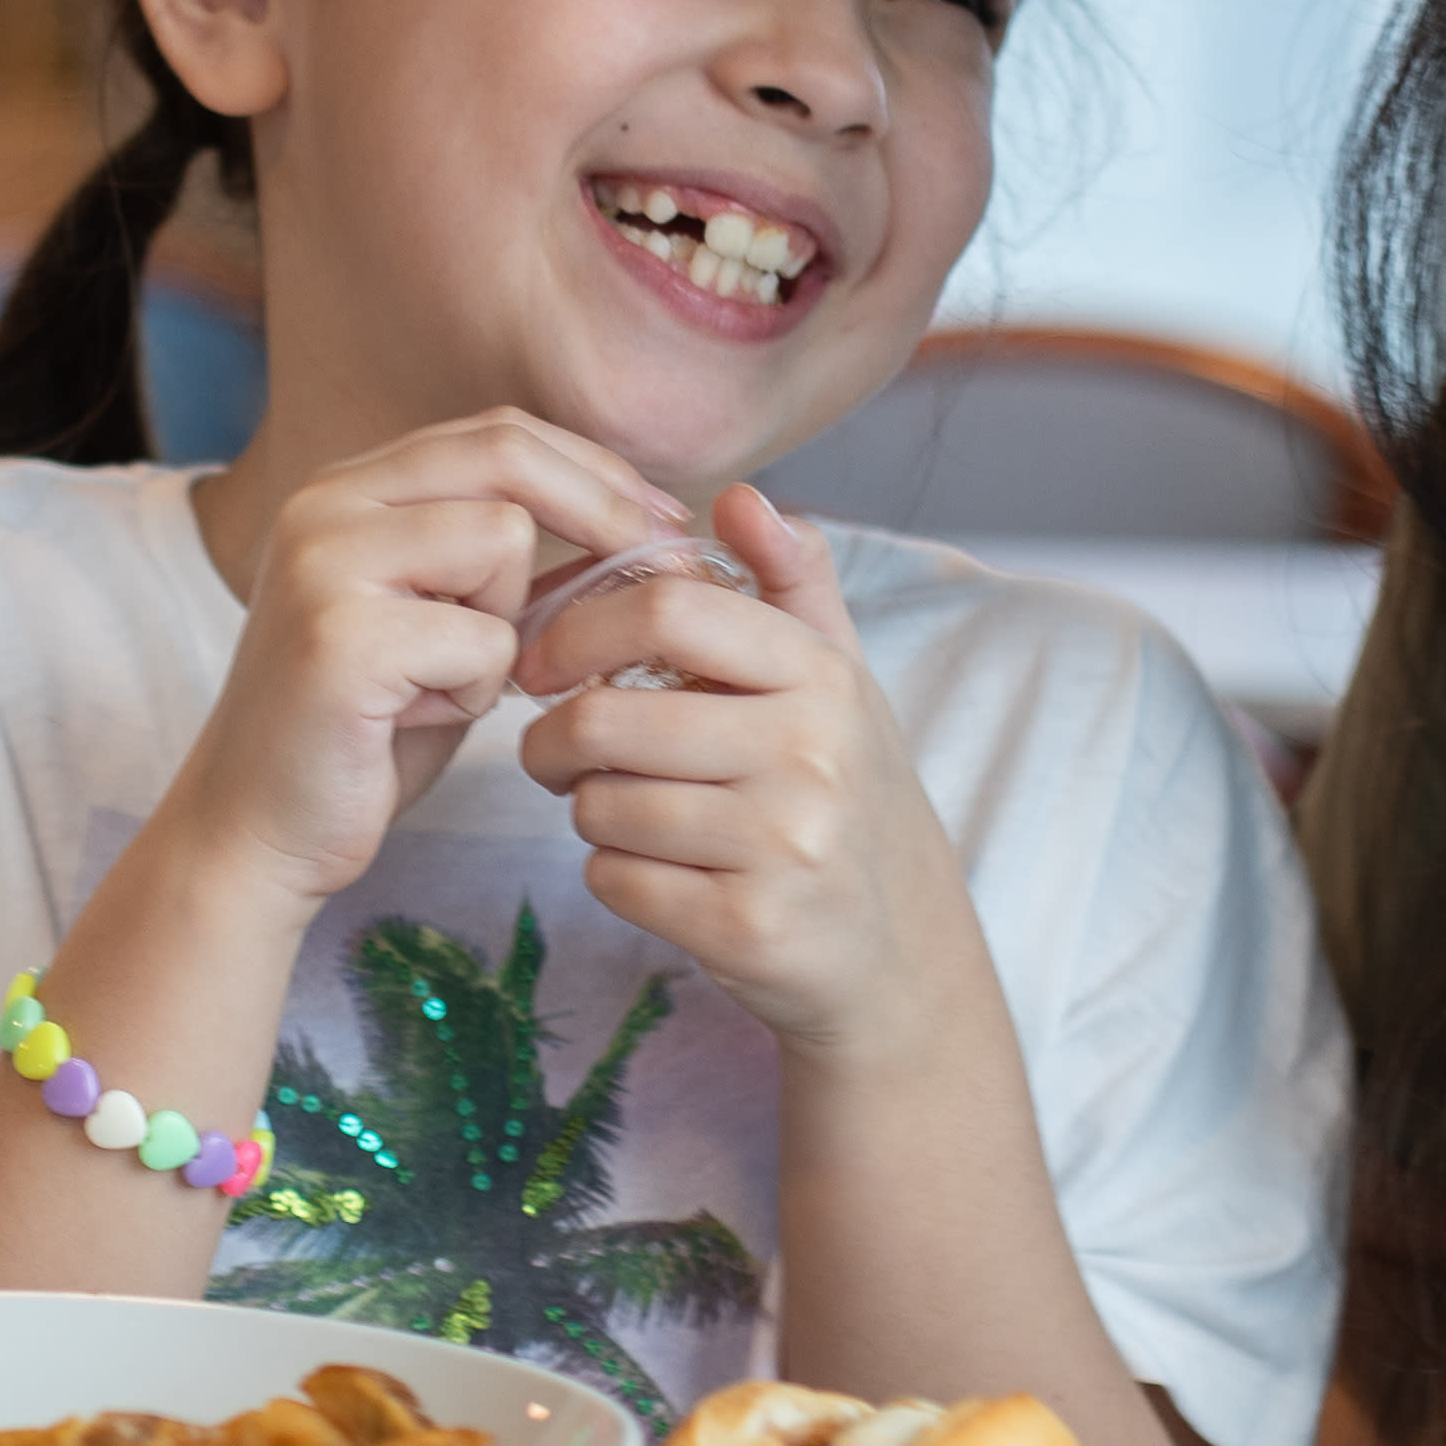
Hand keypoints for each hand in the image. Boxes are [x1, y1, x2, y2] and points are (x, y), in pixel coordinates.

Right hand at [152, 412, 687, 907]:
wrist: (258, 829)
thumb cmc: (365, 734)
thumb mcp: (441, 623)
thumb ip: (501, 564)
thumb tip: (632, 520)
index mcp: (348, 488)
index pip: (497, 433)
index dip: (593, 469)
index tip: (660, 517)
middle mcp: (326, 504)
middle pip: (506, 457)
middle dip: (602, 510)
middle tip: (662, 563)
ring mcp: (325, 563)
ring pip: (502, 542)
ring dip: (510, 627)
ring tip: (449, 685)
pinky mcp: (340, 636)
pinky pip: (482, 639)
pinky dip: (475, 691)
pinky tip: (417, 720)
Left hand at [512, 486, 989, 1060]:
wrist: (898, 949)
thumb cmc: (845, 795)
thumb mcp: (838, 681)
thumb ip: (792, 580)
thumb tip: (742, 495)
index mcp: (820, 675)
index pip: (667, 609)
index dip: (578, 627)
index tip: (547, 659)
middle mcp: (809, 753)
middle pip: (607, 717)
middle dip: (555, 738)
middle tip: (555, 752)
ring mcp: (783, 844)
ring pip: (600, 807)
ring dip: (586, 812)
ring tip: (625, 813)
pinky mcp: (748, 925)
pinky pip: (614, 880)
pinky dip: (613, 877)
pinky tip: (659, 873)